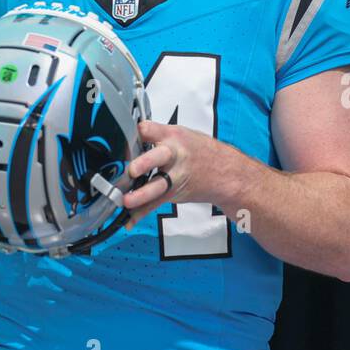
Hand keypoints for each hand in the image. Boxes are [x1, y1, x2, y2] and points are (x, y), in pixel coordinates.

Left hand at [120, 120, 236, 228]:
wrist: (225, 172)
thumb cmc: (199, 151)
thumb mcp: (181, 134)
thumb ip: (155, 135)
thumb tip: (128, 137)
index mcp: (173, 137)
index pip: (151, 129)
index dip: (138, 132)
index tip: (124, 136)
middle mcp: (174, 156)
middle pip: (159, 158)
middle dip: (145, 164)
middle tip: (132, 170)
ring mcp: (175, 176)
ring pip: (157, 186)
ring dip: (142, 195)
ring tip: (127, 201)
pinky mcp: (174, 193)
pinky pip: (156, 204)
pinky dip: (141, 213)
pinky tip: (129, 219)